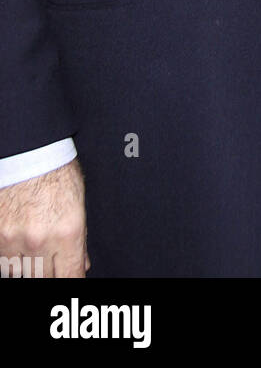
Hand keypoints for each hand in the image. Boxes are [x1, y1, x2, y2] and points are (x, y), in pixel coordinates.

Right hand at [0, 159, 88, 277]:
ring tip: (37, 256)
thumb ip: (79, 239)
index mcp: (67, 232)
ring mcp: (15, 240)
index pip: (70, 276)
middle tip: (52, 264)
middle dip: (51, 276)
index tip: (72, 280)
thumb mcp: (77, 202)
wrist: (27, 152)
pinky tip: (20, 251)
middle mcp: (40, 241)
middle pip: (44, 280)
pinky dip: (12, 262)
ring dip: (30, 270)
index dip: (73, 281)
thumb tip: (81, 263)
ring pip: (21, 275)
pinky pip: (4, 263)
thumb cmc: (55, 171)